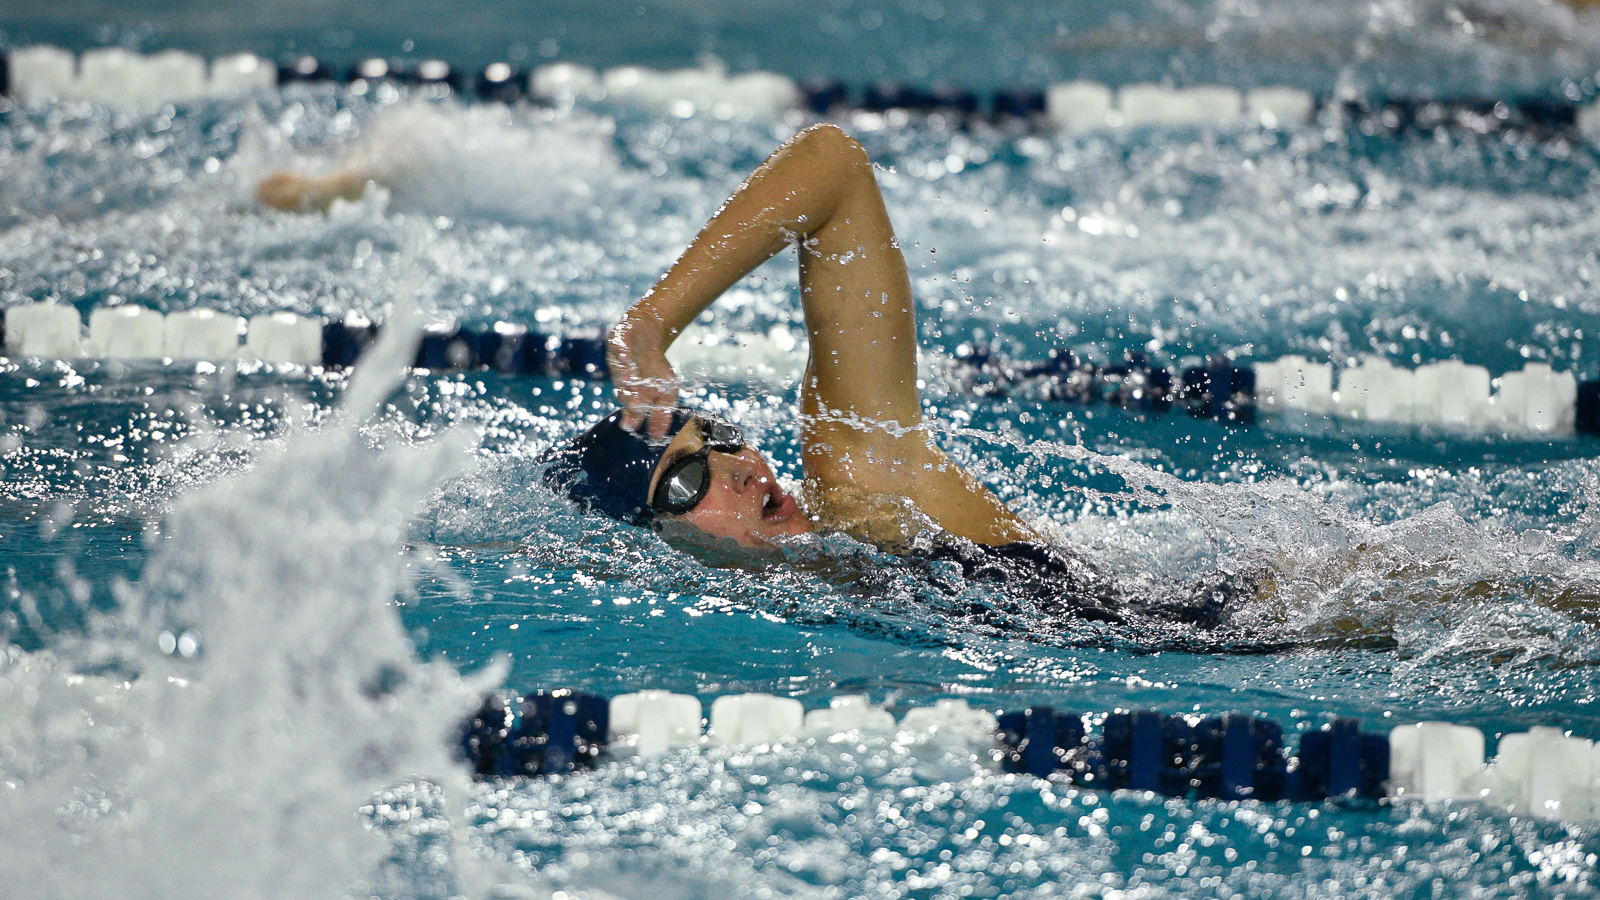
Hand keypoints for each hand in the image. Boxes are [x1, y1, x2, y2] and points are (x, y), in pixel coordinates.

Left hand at [607, 317, 679, 438]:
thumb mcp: (664, 390)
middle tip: (636, 407)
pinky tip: (626, 357)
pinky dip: (622, 352)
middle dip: (630, 398)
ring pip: (621, 369)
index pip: (632, 407)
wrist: (645, 333)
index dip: (633, 416)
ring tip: (629, 382)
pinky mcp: (619, 342)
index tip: (634, 426)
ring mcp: (620, 359)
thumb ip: (661, 413)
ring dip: (624, 376)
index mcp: (632, 392)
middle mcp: (623, 378)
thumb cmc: (653, 366)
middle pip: (625, 390)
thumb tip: (657, 437)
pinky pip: (619, 347)